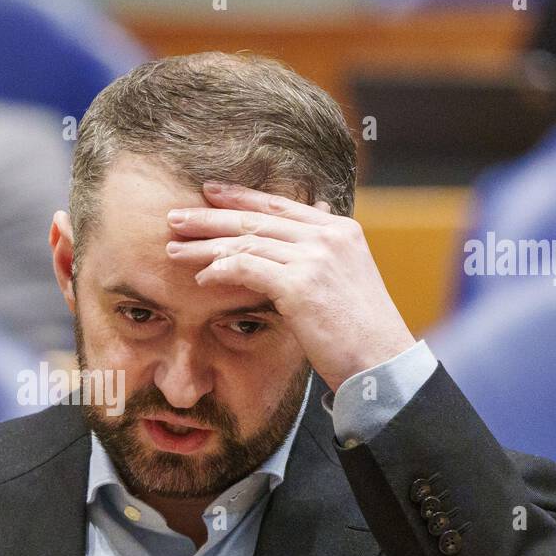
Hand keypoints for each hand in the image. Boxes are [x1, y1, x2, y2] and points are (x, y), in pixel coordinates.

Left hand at [164, 181, 415, 393]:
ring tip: (174, 250)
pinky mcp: (300, 284)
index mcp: (340, 231)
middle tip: (175, 216)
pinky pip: (246, 268)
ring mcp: (315, 258)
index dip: (241, 197)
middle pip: (256, 219)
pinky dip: (219, 271)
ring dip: (205, 246)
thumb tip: (293, 251)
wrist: (382, 362)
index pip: (280, 206)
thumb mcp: (343, 283)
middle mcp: (328, 236)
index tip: (210, 193)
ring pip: (246, 242)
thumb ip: (320, 260)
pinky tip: (201, 279)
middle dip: (210, 216)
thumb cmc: (360, 333)